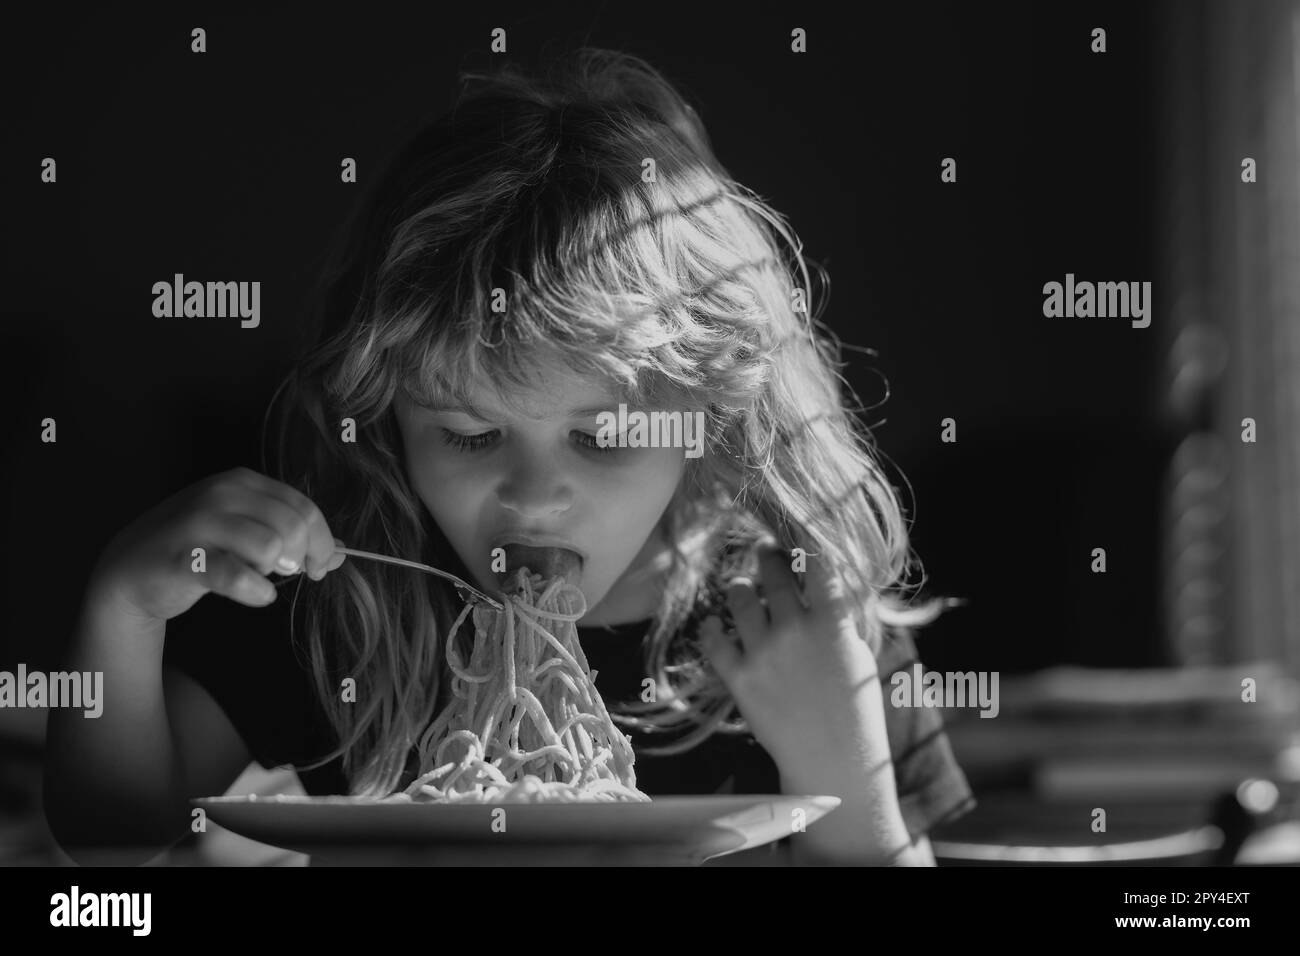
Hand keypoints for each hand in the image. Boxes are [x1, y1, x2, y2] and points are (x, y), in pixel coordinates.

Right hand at [89, 466, 346, 624]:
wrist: (130, 570)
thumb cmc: (198, 550)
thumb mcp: (246, 532)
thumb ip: (292, 537)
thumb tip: (342, 555)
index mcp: (241, 482)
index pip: (303, 507)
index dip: (322, 541)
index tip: (321, 566)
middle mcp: (221, 494)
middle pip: (292, 525)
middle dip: (302, 557)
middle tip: (292, 574)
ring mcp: (199, 523)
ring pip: (269, 546)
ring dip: (274, 571)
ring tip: (261, 577)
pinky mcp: (182, 558)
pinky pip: (236, 576)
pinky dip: (256, 591)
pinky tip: (256, 594)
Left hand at [699, 544, 884, 788]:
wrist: (834, 761)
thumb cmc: (853, 705)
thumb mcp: (858, 651)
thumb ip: (838, 613)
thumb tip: (822, 574)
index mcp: (832, 621)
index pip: (815, 560)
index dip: (804, 538)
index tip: (798, 532)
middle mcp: (796, 630)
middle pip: (770, 569)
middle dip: (767, 555)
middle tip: (766, 553)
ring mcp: (764, 653)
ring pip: (738, 595)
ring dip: (740, 588)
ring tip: (744, 591)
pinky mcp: (740, 678)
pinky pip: (713, 638)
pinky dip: (713, 629)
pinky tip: (718, 627)